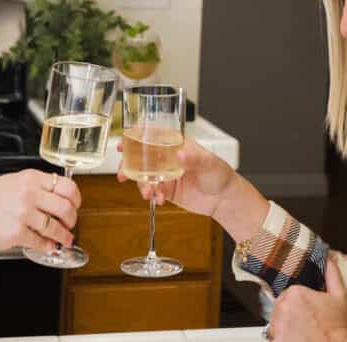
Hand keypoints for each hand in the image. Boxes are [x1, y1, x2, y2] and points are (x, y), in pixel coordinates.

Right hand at [0, 169, 81, 253]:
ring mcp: (23, 214)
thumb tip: (56, 197)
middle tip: (70, 224)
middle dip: (72, 220)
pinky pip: (41, 242)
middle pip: (65, 208)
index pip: (66, 186)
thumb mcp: (9, 182)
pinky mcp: (18, 233)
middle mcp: (28, 194)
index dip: (76, 199)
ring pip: (55, 227)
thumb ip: (33, 187)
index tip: (75, 205)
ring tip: (64, 239)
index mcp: (29, 178)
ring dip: (63, 236)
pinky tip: (48, 247)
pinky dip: (47, 246)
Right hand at [117, 137, 235, 217]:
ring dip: (141, 185)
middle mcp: (167, 158)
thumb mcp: (208, 162)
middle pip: (141, 158)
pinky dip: (152, 196)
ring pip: (144, 177)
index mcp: (175, 145)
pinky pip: (153, 192)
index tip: (123, 143)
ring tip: (148, 193)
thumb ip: (193, 158)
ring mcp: (165, 175)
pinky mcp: (166, 191)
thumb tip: (180, 154)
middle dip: (129, 165)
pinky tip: (158, 200)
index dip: (135, 138)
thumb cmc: (220, 174)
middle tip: (122, 173)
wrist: (224, 199)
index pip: (152, 137)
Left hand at [266, 258, 346, 341]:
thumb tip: (328, 260)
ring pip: (273, 328)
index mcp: (294, 293)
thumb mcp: (340, 296)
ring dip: (284, 333)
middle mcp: (281, 309)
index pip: (287, 297)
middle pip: (278, 312)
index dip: (299, 307)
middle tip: (307, 327)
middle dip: (289, 319)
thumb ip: (332, 274)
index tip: (309, 315)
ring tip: (303, 338)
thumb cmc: (339, 328)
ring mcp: (276, 328)